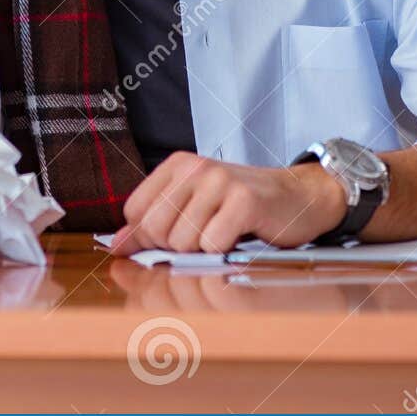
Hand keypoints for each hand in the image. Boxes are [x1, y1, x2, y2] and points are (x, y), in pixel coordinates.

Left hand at [108, 152, 347, 255]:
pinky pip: (213, 244)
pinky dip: (224, 251)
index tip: (175, 236)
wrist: (300, 197)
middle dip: (175, 246)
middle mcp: (196, 168)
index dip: (149, 236)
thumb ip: (153, 223)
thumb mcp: (194, 206)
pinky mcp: (245, 201)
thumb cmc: (243, 205)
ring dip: (203, 250)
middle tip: (204, 237)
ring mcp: (220, 182)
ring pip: (183, 241)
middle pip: (155, 228)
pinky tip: (239, 236)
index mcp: (177, 165)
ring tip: (223, 234)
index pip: (135, 212)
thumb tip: (116, 244)